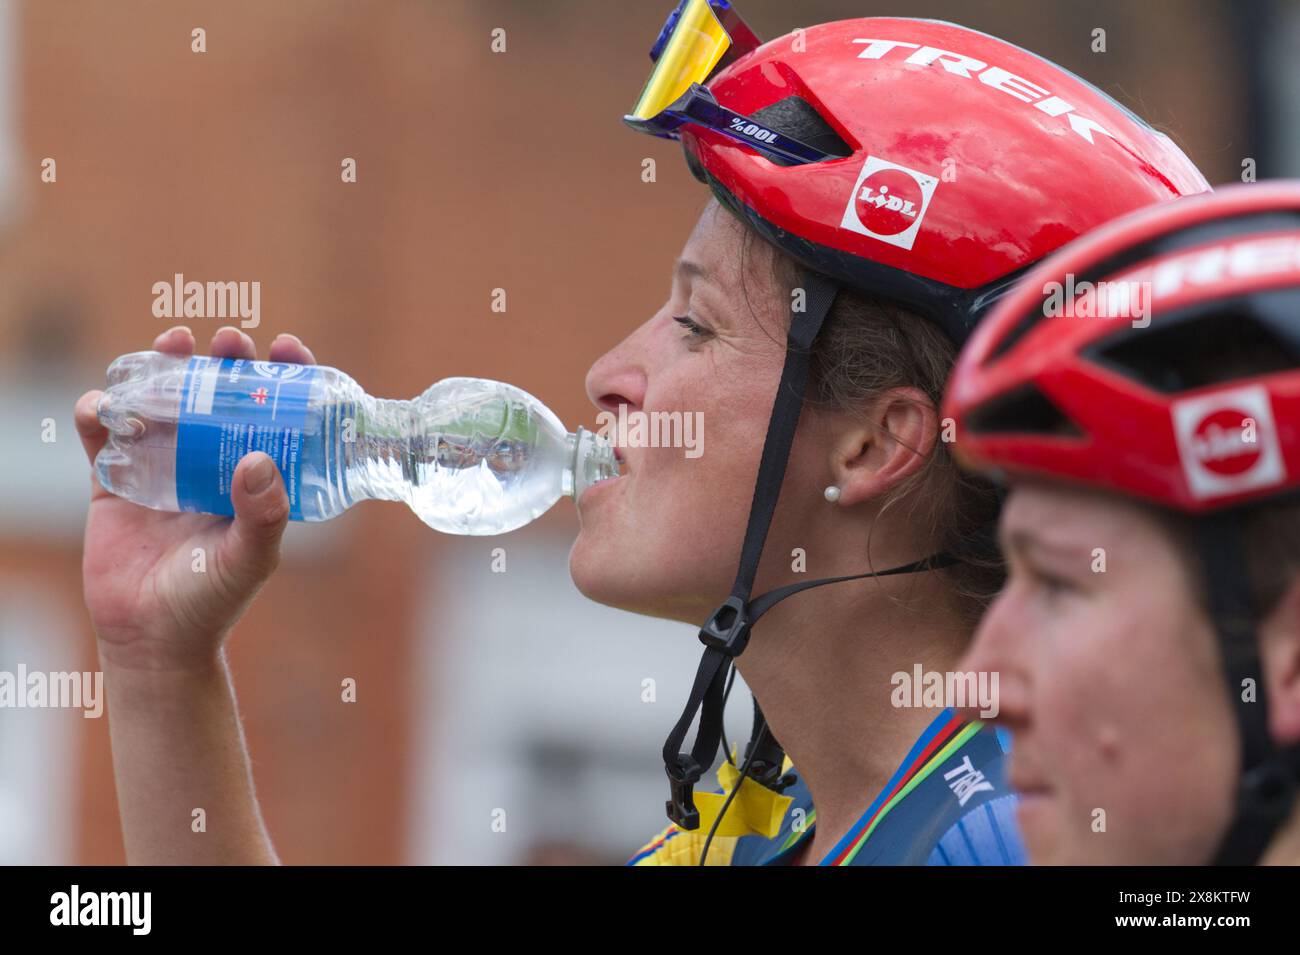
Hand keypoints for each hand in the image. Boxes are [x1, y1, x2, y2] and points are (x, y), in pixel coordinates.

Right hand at [76, 326, 317, 670]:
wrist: (152, 639)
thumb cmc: (211, 599)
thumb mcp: (250, 557)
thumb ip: (261, 515)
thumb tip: (258, 460)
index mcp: (251, 476)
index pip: (273, 414)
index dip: (282, 377)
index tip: (286, 347)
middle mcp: (209, 464)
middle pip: (217, 395)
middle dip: (224, 361)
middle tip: (230, 340)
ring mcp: (160, 469)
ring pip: (161, 403)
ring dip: (163, 368)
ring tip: (173, 344)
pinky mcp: (113, 483)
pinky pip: (103, 438)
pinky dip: (99, 413)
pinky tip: (102, 403)